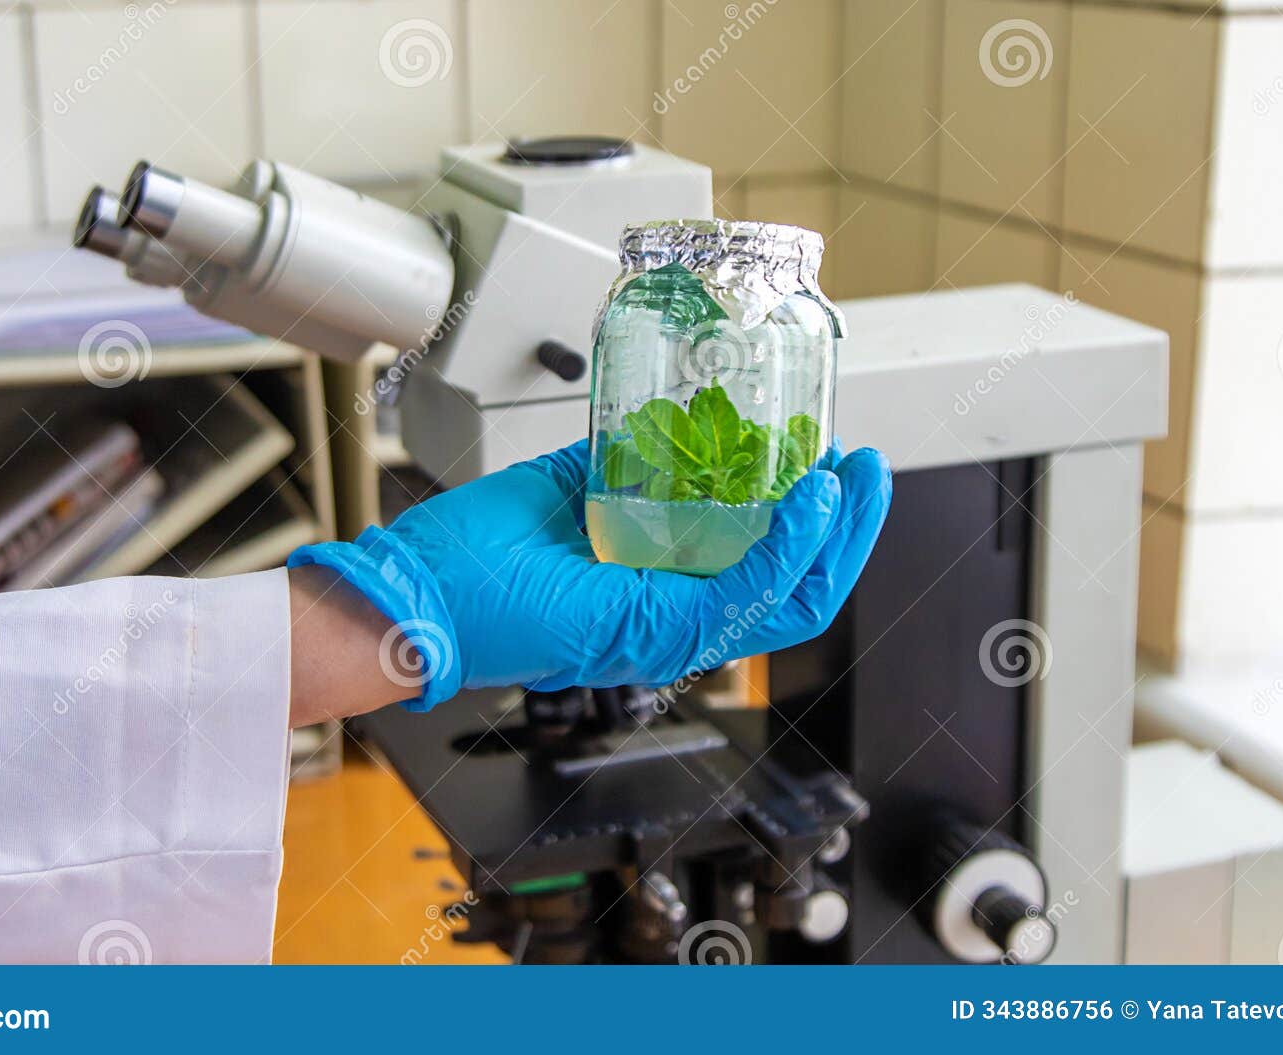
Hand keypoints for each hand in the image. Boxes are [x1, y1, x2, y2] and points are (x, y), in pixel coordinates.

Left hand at [289, 439, 891, 709]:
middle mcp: (670, 623)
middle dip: (846, 532)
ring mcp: (663, 632)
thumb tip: (667, 424)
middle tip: (866, 471)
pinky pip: (746, 595)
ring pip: (789, 601)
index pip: (761, 575)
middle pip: (793, 593)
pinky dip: (788, 545)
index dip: (808, 527)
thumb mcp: (570, 492)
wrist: (415, 591)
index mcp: (656, 597)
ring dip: (834, 537)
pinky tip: (807, 497)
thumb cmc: (474, 559)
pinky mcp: (649, 629)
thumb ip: (627, 470)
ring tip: (854, 478)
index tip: (828, 467)